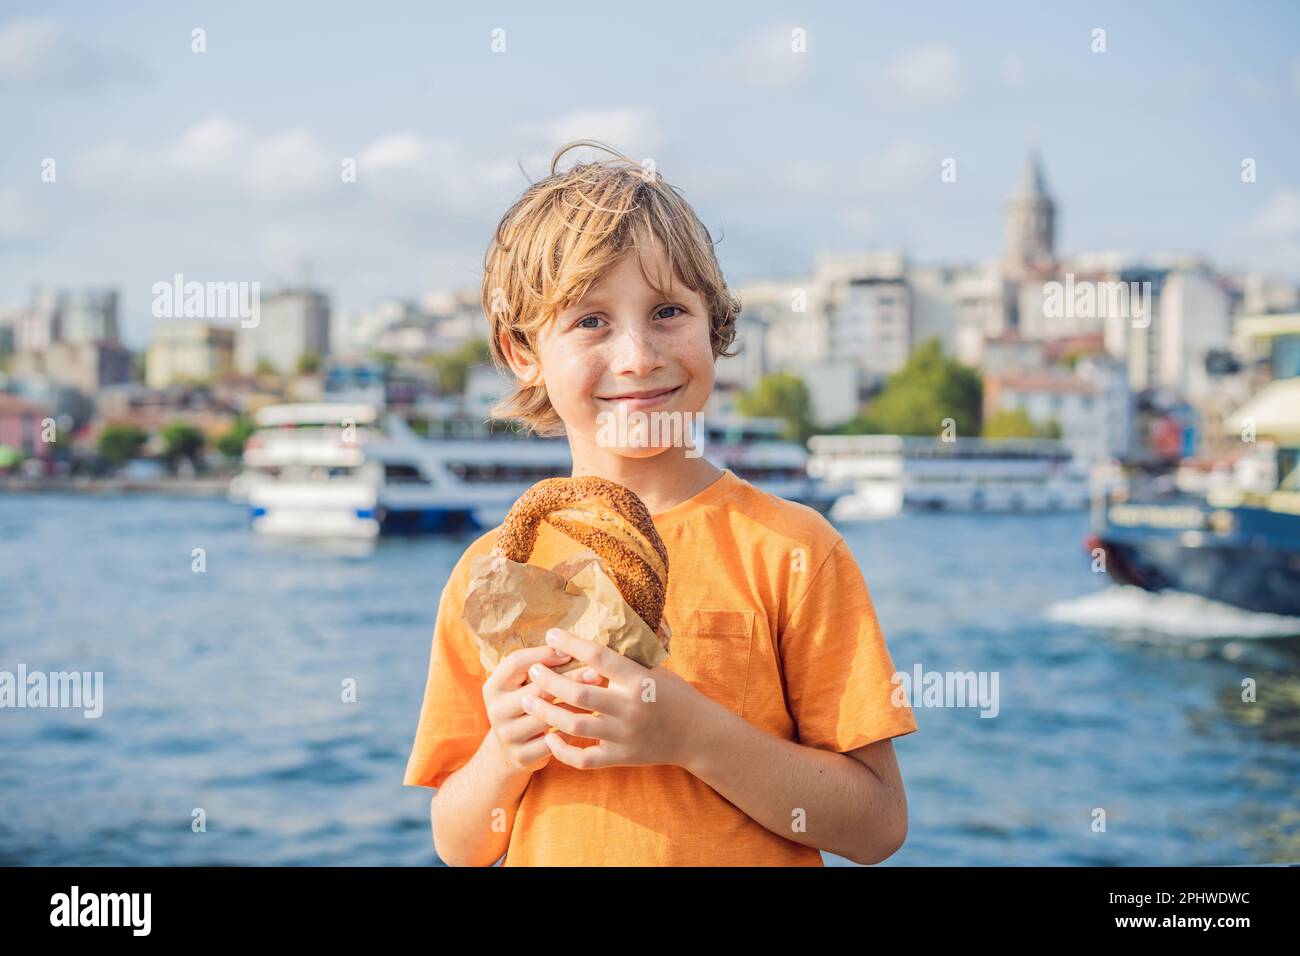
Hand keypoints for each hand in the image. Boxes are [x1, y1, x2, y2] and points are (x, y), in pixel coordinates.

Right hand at [481, 643, 603, 772]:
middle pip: (536, 690)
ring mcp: (507, 735)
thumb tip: (570, 650)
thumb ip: (540, 666)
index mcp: (493, 686)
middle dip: (570, 679)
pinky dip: (571, 731)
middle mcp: (496, 711)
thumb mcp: (522, 684)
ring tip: (598, 697)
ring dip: (575, 706)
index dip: (544, 654)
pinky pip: (554, 741)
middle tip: (596, 673)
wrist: (509, 750)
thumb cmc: (523, 705)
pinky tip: (588, 722)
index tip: (571, 652)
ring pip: (547, 717)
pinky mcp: (522, 756)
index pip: (516, 661)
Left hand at [519, 627, 704, 770]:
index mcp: (639, 680)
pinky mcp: (622, 758)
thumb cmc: (674, 695)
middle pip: (580, 693)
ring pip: (575, 725)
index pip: (599, 656)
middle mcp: (631, 708)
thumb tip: (587, 641)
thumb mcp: (654, 670)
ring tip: (528, 700)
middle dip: (550, 681)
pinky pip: (584, 759)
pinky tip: (549, 738)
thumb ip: (623, 661)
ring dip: (547, 712)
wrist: (698, 734)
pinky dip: (562, 751)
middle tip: (533, 671)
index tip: (551, 634)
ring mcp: (625, 735)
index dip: (572, 644)